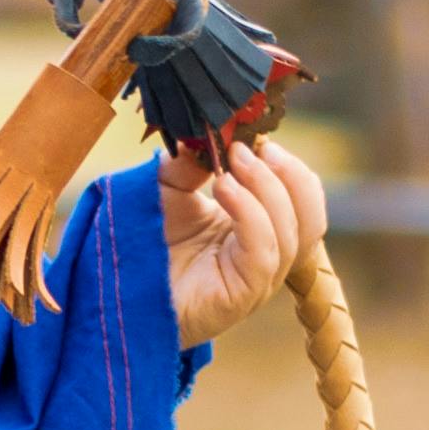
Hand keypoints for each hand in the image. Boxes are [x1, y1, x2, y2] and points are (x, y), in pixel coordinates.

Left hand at [160, 138, 327, 346]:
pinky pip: (265, 252)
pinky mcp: (243, 295)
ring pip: (292, 232)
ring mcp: (259, 278)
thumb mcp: (168, 188)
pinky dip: (251, 214)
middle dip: (288, 173)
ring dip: (266, 189)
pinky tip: (224, 190)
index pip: (302, 197)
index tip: (253, 138)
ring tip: (228, 168)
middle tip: (247, 148)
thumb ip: (190, 161)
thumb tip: (212, 133)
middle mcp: (267, 254)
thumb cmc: (146, 244)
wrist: (119, 292)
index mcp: (260, 227)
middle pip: (310, 214)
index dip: (288, 165)